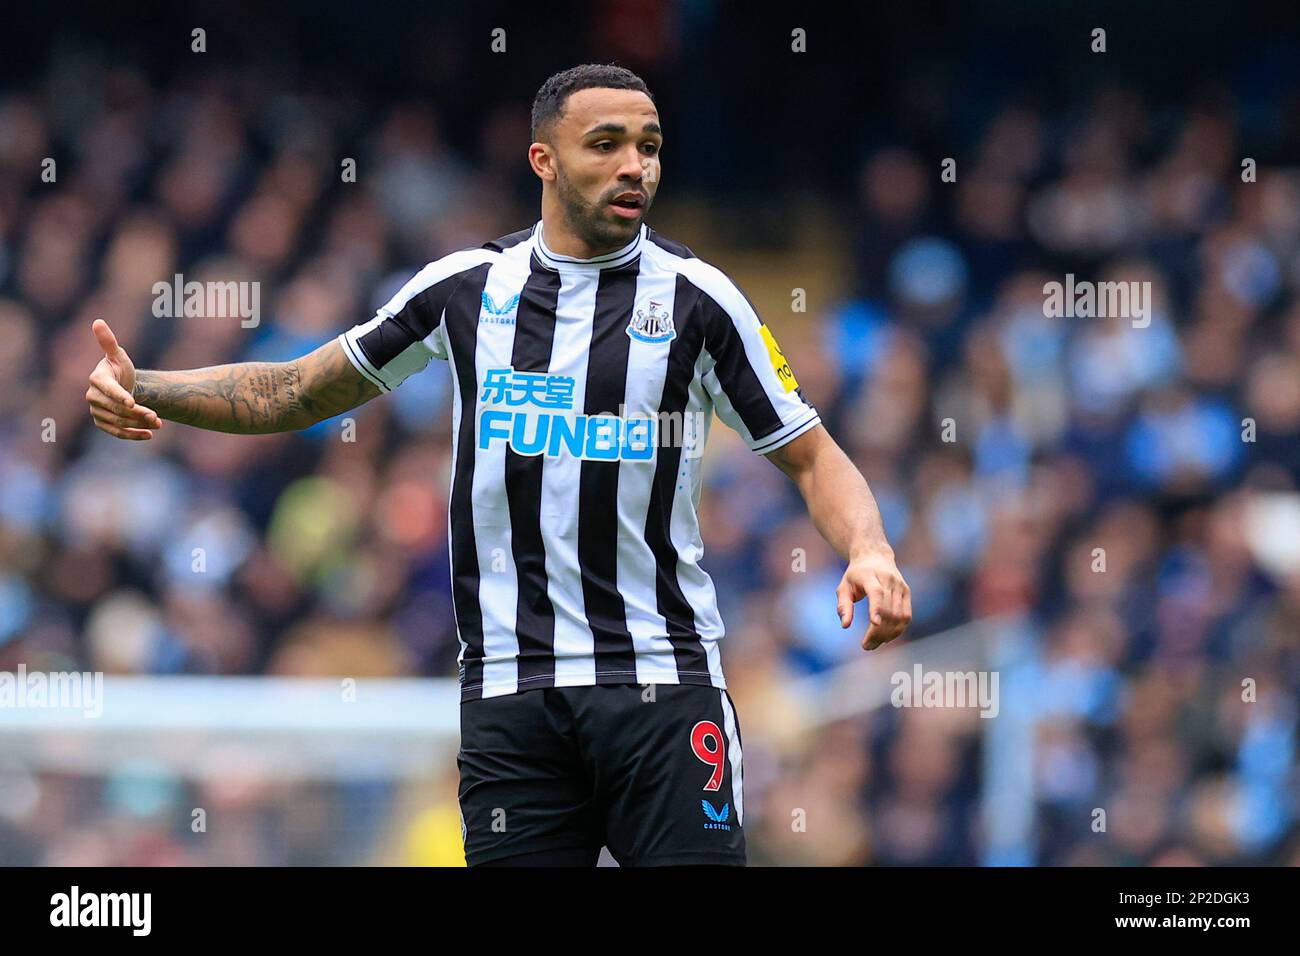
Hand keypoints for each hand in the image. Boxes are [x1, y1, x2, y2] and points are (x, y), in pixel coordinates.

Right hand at [86, 319, 161, 439]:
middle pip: (116, 409)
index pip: (109, 390)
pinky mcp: (102, 423)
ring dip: (139, 424)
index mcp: (97, 379)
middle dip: (137, 414)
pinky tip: (149, 435)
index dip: (120, 396)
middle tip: (156, 417)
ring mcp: (96, 411)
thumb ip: (109, 342)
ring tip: (158, 424)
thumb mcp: (118, 356)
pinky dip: (133, 435)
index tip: (133, 403)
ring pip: (119, 421)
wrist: (122, 386)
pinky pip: (117, 432)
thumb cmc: (120, 369)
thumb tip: (98, 322)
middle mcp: (92, 396)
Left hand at [836, 549, 911, 650]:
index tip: (874, 624)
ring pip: (899, 615)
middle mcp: (888, 579)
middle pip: (888, 609)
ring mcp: (900, 586)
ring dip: (888, 634)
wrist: (875, 557)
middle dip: (878, 631)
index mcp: (870, 575)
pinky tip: (886, 638)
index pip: (877, 592)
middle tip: (866, 646)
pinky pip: (906, 616)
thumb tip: (845, 626)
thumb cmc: (855, 575)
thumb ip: (843, 606)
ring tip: (874, 644)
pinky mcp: (907, 592)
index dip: (877, 608)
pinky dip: (898, 630)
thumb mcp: (843, 587)